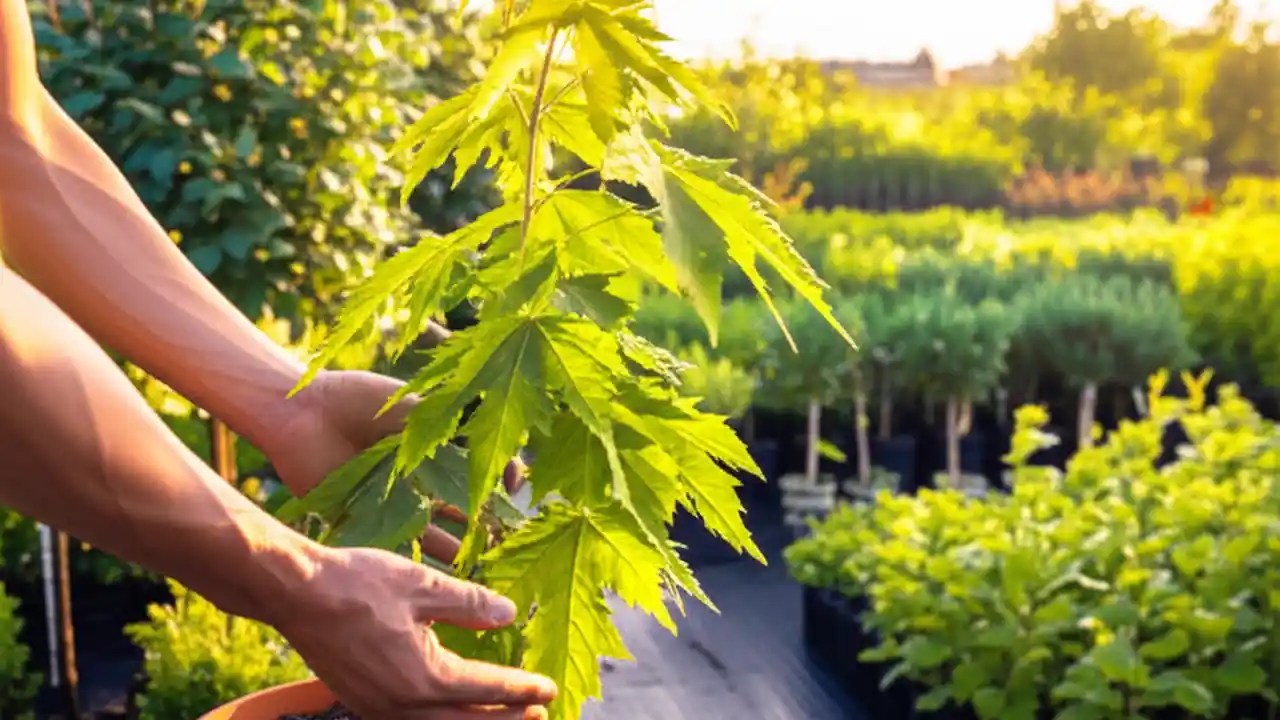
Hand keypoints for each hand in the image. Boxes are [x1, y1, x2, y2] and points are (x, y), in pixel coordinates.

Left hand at [264, 369, 524, 561]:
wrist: (303, 411)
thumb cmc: (361, 400)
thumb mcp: (420, 409)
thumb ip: (462, 432)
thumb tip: (506, 466)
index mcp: (431, 448)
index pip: (475, 473)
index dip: (497, 486)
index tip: (515, 495)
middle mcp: (415, 479)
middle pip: (457, 508)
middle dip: (483, 527)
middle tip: (507, 546)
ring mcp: (390, 501)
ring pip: (431, 532)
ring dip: (454, 550)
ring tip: (479, 569)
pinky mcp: (363, 520)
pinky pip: (395, 544)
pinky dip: (416, 561)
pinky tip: (438, 579)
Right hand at [275, 543, 555, 719]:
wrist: (293, 592)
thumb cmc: (357, 583)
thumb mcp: (422, 585)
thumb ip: (469, 604)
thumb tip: (509, 615)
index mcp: (424, 677)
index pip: (486, 690)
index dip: (521, 689)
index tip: (548, 689)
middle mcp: (402, 704)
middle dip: (505, 718)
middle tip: (539, 712)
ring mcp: (378, 708)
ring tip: (502, 715)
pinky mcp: (361, 702)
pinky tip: (446, 709)